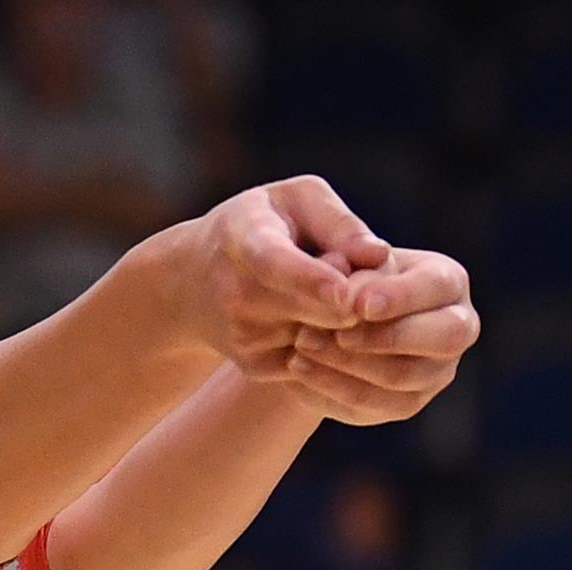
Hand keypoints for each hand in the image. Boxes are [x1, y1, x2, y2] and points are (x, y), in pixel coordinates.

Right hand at [169, 175, 390, 369]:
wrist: (193, 281)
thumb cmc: (261, 225)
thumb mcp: (294, 200)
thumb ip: (338, 222)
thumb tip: (379, 256)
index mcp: (244, 239)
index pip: (276, 262)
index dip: (311, 279)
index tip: (345, 293)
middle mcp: (237, 294)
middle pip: (316, 311)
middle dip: (359, 300)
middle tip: (367, 280)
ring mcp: (244, 337)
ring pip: (327, 340)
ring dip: (351, 322)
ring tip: (339, 293)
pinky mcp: (256, 367)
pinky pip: (320, 363)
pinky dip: (336, 345)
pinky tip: (324, 320)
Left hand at [265, 247, 477, 425]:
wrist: (329, 313)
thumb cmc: (343, 271)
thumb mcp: (343, 255)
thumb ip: (350, 260)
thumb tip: (345, 284)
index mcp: (448, 281)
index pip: (437, 286)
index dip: (400, 297)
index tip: (358, 304)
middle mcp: (455, 328)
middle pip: (444, 338)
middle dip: (385, 337)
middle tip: (336, 333)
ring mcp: (435, 372)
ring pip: (402, 378)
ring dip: (347, 364)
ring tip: (302, 346)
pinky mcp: (405, 403)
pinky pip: (372, 406)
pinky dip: (331, 389)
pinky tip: (297, 369)